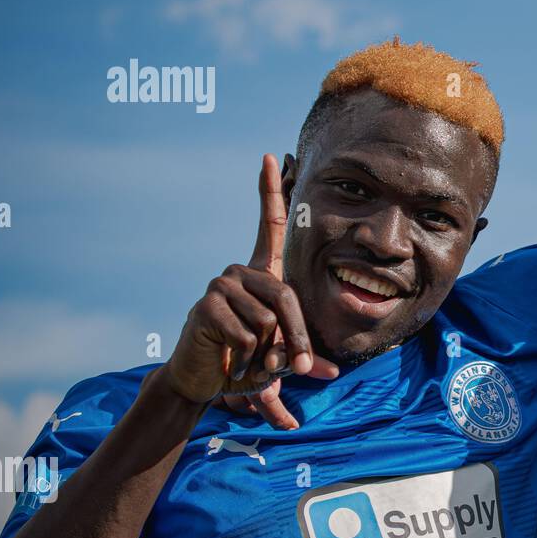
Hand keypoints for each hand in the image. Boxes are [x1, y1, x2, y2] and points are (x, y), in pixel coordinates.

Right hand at [164, 154, 337, 427]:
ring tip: (247, 359)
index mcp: (260, 274)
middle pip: (287, 298)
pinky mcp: (207, 305)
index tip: (271, 156)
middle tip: (292, 367)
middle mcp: (239, 272)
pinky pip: (247, 333)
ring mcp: (220, 285)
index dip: (269, 192)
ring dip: (265, 352)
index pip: (268, 226)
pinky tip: (231, 359)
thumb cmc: (244, 364)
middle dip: (295, 339)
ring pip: (268, 320)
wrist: (203, 381)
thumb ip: (303, 358)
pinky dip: (246, 357)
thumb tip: (333, 372)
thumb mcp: (279, 359)